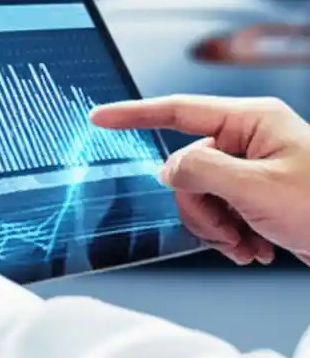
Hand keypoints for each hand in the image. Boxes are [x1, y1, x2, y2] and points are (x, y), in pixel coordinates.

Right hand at [91, 95, 309, 265]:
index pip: (178, 111)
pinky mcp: (256, 196)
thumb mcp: (256, 188)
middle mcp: (250, 140)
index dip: (134, 115)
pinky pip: (218, 212)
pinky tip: (255, 247)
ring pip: (198, 196)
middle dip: (200, 208)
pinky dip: (230, 236)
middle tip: (229, 231)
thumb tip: (169, 170)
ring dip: (217, 228)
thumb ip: (200, 171)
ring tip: (248, 244)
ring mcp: (252, 169)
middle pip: (186, 168)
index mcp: (252, 121)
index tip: (100, 118)